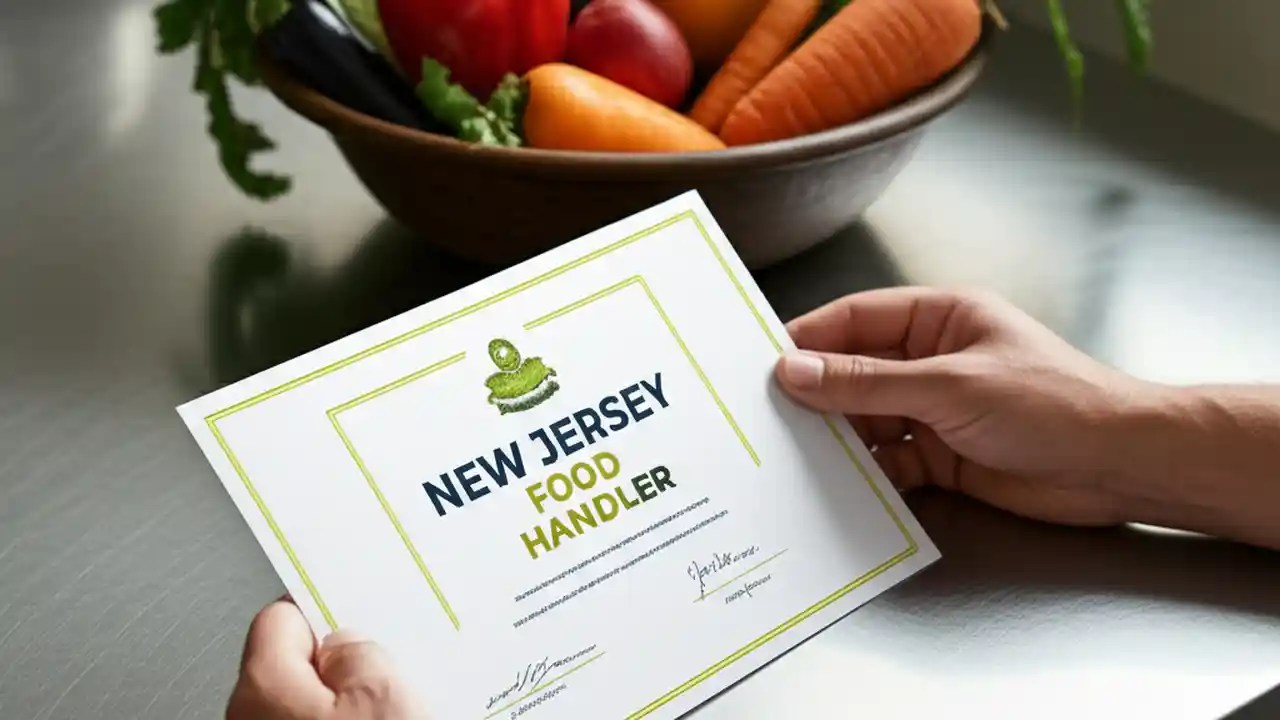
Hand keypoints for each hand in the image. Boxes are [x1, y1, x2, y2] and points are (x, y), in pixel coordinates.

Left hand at [227, 599, 426, 719]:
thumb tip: (349, 647)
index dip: (322, 609)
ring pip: (307, 702)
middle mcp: (249, 717)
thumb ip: (358, 653)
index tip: (351, 606)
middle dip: (340, 663)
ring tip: (388, 709)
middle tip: (383, 672)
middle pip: (295, 662)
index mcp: (263, 686)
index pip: (281, 615)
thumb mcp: (384, 694)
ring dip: (344, 701)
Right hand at [775, 287, 1168, 526]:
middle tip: (762, 418)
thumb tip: (794, 371)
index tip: (761, 364)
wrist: (1119, 467)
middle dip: (815, 396)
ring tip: (787, 458)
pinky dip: (863, 476)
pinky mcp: (941, 459)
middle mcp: (931, 361)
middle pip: (854, 374)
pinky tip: (834, 489)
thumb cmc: (1051, 402)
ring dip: (835, 440)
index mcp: (939, 319)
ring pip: (866, 422)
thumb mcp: (949, 385)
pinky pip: (887, 464)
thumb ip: (868, 382)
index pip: (857, 320)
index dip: (809, 340)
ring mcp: (935, 412)